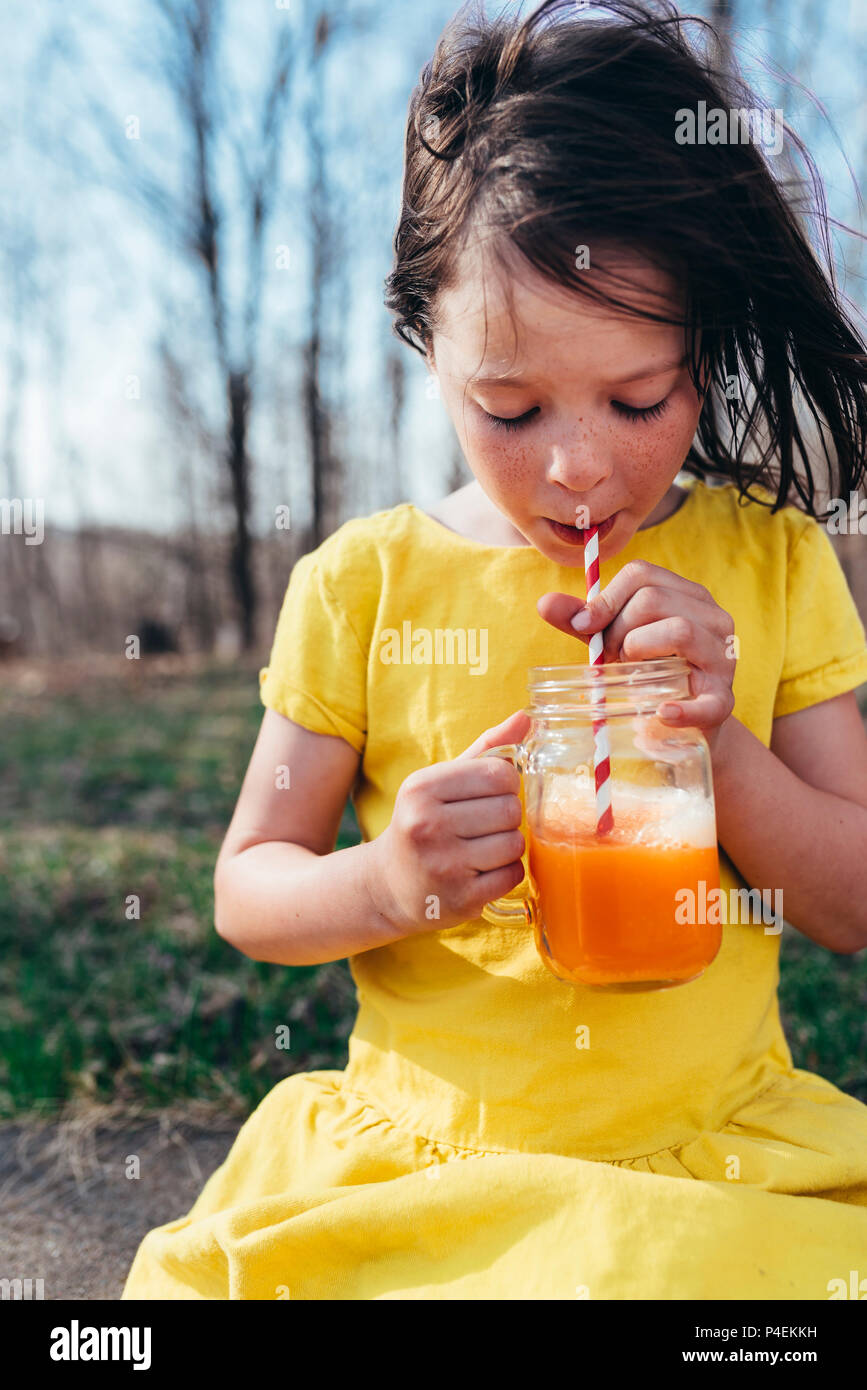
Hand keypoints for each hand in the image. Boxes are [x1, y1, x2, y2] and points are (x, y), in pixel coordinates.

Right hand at [366, 709, 530, 936]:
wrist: (386, 886)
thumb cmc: (423, 824)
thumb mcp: (441, 782)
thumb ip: (486, 749)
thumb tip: (526, 717)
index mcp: (421, 788)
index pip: (499, 774)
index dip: (505, 785)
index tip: (489, 795)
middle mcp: (427, 825)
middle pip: (510, 810)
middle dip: (506, 817)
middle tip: (484, 826)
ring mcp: (443, 865)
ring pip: (514, 843)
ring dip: (507, 847)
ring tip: (482, 849)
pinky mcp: (461, 898)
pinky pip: (512, 875)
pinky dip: (505, 873)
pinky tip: (482, 871)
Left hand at [536, 559, 735, 754]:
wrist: (680, 725)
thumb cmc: (646, 673)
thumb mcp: (612, 641)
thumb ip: (582, 621)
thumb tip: (544, 602)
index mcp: (687, 595)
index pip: (641, 574)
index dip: (605, 600)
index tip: (585, 629)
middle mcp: (713, 617)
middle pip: (654, 599)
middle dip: (618, 630)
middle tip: (610, 658)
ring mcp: (723, 657)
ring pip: (679, 630)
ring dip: (639, 652)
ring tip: (630, 675)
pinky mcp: (724, 701)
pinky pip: (708, 700)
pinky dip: (682, 708)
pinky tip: (661, 713)